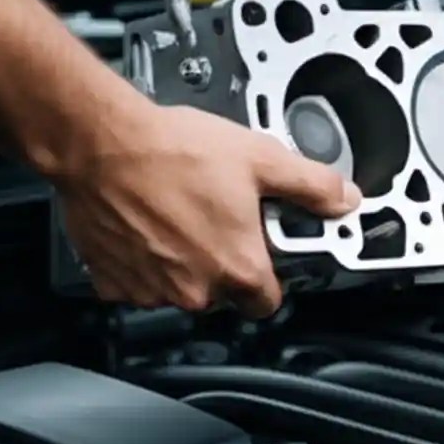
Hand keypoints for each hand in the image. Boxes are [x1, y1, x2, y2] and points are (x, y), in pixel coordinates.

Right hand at [54, 103, 360, 317]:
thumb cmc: (172, 150)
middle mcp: (195, 290)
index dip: (267, 277)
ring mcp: (151, 290)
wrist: (101, 142)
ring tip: (175, 213)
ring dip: (180, 261)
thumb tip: (343, 199)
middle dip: (220, 262)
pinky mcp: (112, 282)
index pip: (267, 301)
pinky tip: (144, 223)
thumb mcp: (260, 158)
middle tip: (212, 218)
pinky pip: (136, 282)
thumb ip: (311, 185)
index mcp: (238, 267)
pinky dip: (141, 260)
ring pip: (178, 289)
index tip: (259, 253)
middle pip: (221, 294)